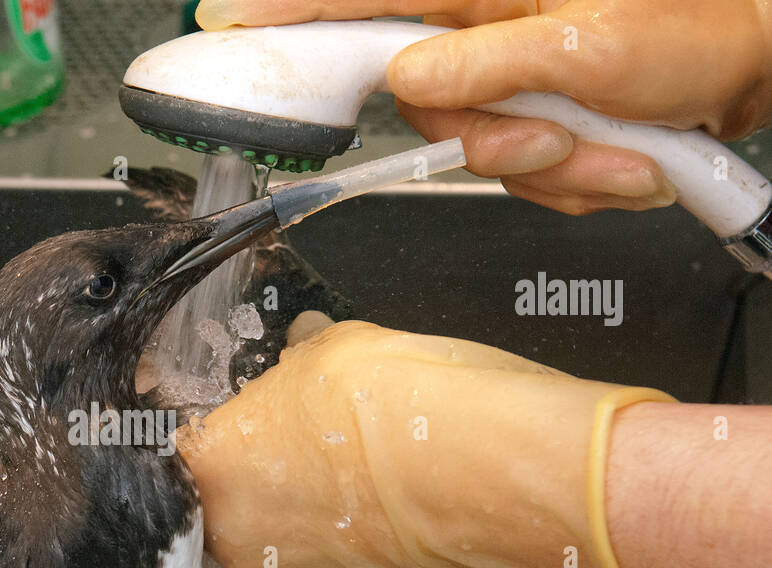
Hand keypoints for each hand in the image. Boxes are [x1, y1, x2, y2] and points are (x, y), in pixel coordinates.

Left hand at [176, 319, 672, 567]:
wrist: (473, 464)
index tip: (245, 421)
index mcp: (211, 469)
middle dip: (263, 474)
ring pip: (285, 540)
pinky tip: (391, 504)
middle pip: (232, 503)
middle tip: (307, 440)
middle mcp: (239, 536)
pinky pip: (339, 565)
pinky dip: (358, 541)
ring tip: (361, 471)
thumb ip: (300, 357)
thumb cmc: (393, 402)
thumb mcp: (329, 346)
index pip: (187, 454)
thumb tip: (307, 346)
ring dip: (310, 512)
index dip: (220, 434)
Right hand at [196, 0, 771, 214]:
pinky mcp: (532, 108)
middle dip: (485, 138)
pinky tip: (617, 150)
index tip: (223, 21)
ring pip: (471, 147)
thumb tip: (406, 80)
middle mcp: (486, 27)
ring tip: (612, 142)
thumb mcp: (590, 49)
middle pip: (414, 100)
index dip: (284, 12)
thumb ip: (486, 67)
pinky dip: (569, 176)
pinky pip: (516, 170)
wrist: (758, 58)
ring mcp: (509, 72)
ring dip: (547, 166)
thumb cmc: (699, 24)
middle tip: (551, 137)